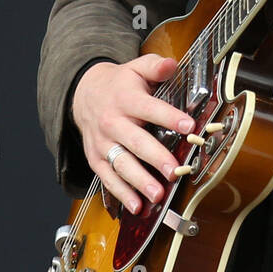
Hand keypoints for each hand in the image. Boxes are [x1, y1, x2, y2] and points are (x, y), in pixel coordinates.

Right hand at [71, 54, 194, 213]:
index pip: (150, 109)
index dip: (170, 118)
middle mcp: (113, 122)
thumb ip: (155, 66)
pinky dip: (122, 194)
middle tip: (174, 171)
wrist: (83, 95)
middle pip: (135, 141)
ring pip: (121, 163)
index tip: (189, 127)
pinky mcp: (96, 159)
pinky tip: (137, 206)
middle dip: (155, 157)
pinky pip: (108, 178)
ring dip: (139, 181)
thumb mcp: (136, 69)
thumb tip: (171, 64)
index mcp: (126, 99)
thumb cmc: (120, 85)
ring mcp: (103, 143)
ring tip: (157, 194)